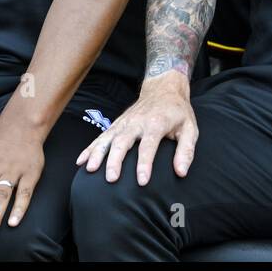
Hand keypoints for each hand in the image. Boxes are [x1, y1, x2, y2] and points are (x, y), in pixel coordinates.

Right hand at [76, 73, 196, 184]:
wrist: (163, 89)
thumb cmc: (177, 112)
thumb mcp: (190, 128)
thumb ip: (186, 150)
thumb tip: (181, 172)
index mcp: (156, 123)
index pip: (149, 145)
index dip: (145, 163)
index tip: (141, 181)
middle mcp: (137, 122)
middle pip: (123, 141)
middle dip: (116, 160)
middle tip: (111, 179)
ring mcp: (124, 123)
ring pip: (107, 138)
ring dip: (98, 154)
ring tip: (91, 170)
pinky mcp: (116, 124)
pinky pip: (100, 136)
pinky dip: (90, 148)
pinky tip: (81, 161)